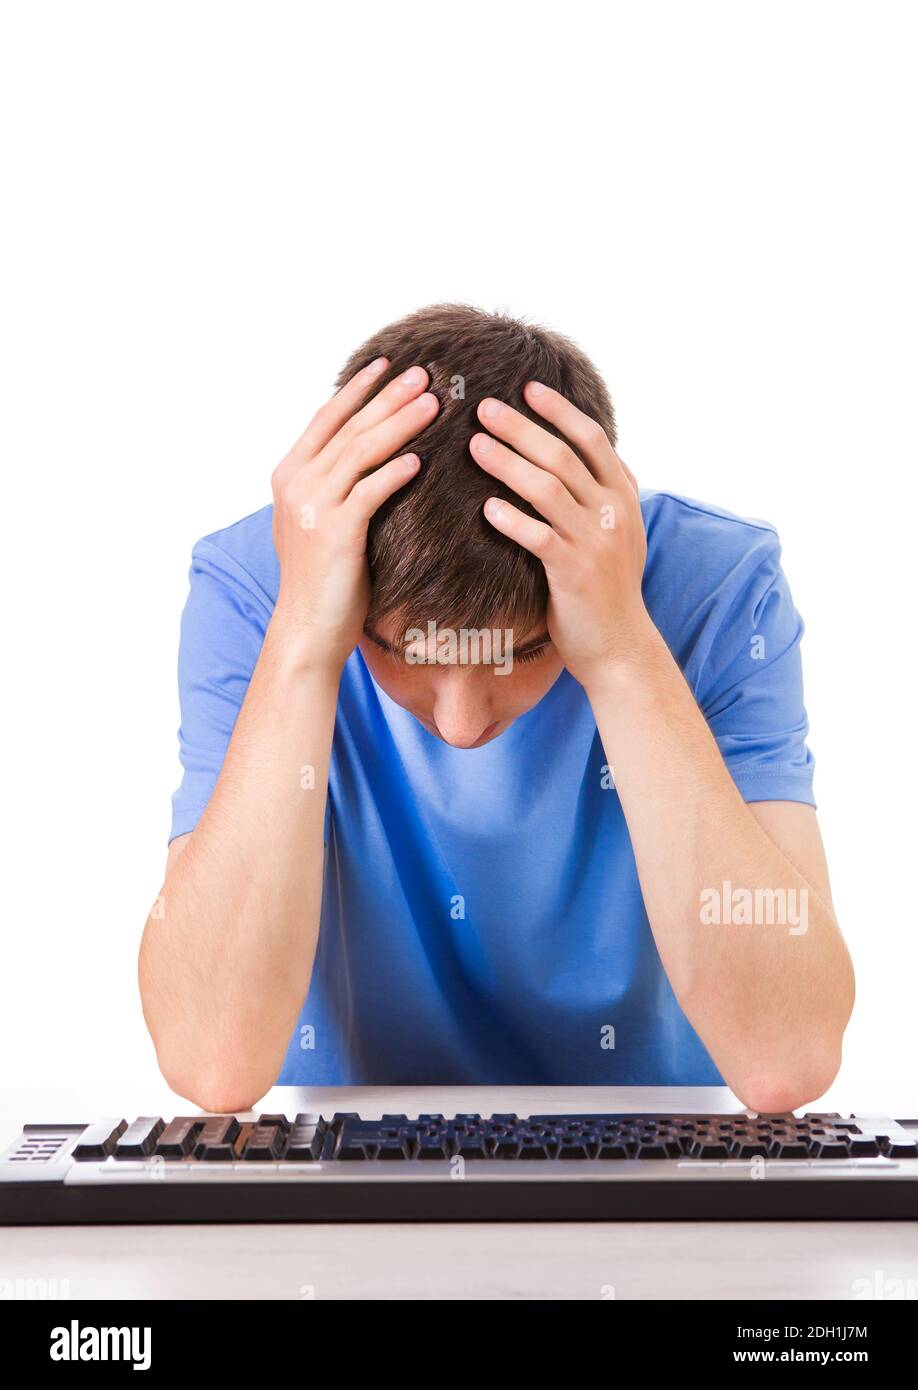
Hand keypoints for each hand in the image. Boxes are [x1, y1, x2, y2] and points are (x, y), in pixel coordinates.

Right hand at [269, 360, 438, 671]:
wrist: (308, 629)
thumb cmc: (324, 580)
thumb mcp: (319, 523)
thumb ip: (333, 487)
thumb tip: (365, 456)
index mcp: (289, 476)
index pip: (326, 419)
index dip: (357, 390)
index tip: (385, 364)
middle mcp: (296, 484)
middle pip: (349, 427)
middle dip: (387, 396)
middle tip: (423, 372)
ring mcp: (312, 507)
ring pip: (361, 452)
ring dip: (399, 423)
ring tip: (432, 402)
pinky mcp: (333, 532)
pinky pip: (369, 492)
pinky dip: (394, 472)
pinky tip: (420, 459)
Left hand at [470, 383, 652, 687]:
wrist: (619, 646)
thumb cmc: (605, 589)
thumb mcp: (614, 533)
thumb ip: (599, 495)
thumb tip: (573, 456)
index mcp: (623, 497)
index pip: (592, 439)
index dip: (560, 411)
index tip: (528, 387)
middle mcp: (613, 513)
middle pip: (563, 456)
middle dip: (522, 427)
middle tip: (483, 408)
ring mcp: (595, 543)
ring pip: (548, 489)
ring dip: (508, 463)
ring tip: (474, 445)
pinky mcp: (575, 573)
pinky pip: (539, 537)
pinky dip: (512, 519)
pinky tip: (486, 508)